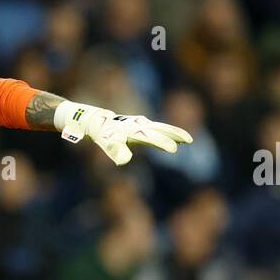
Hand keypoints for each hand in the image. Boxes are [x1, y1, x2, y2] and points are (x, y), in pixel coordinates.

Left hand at [56, 101, 191, 165]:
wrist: (90, 119)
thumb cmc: (97, 129)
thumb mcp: (103, 140)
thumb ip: (114, 149)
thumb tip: (124, 161)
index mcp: (132, 128)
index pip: (151, 136)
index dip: (162, 142)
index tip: (174, 149)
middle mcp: (137, 124)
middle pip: (159, 129)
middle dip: (173, 134)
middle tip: (189, 140)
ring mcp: (137, 124)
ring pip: (158, 128)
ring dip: (171, 133)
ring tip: (185, 140)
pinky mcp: (134, 126)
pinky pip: (152, 130)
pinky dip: (162, 133)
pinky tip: (167, 139)